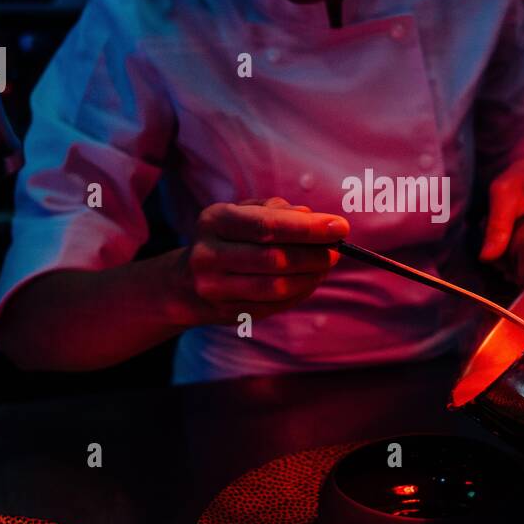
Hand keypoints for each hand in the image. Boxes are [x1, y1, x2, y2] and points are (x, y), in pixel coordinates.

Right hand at [176, 197, 348, 325]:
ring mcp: (215, 288)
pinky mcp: (226, 313)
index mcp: (214, 221)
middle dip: (314, 254)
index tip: (340, 227)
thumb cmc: (226, 238)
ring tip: (325, 265)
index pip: (267, 225)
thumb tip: (313, 217)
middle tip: (337, 250)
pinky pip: (273, 305)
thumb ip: (276, 210)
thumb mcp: (241, 214)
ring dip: (310, 276)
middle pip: (274, 258)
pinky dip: (299, 293)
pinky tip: (310, 281)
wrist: (183, 284)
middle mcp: (209, 255)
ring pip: (276, 287)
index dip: (308, 228)